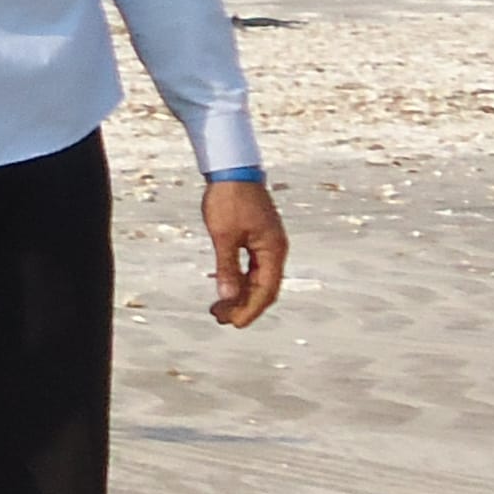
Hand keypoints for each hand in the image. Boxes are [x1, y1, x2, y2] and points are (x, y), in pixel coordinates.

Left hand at [204, 178, 288, 327]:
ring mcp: (268, 243)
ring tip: (218, 308)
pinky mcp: (258, 237)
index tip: (233, 324)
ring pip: (258, 278)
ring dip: (240, 294)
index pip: (266, 290)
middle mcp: (275, 250)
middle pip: (264, 288)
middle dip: (244, 306)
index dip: (250, 309)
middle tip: (220, 319)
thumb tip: (227, 298)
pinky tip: (224, 287)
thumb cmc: (229, 199)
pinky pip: (252, 267)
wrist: (232, 169)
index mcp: (273, 250)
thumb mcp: (224, 235)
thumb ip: (227, 268)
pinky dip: (240, 279)